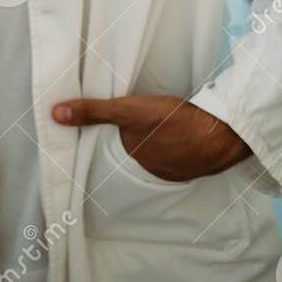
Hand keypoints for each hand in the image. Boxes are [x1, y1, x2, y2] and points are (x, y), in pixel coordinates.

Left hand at [52, 94, 251, 181]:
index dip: (111, 138)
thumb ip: (93, 112)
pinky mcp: (199, 160)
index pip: (115, 148)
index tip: (106, 130)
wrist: (226, 133)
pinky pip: (181, 153)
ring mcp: (180, 168)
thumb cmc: (175, 122)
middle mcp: (155, 170)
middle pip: (137, 152)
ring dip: (156, 143)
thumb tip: (55, 114)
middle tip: (133, 126)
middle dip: (133, 142)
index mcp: (135, 160)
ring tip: (154, 128)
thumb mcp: (129, 111)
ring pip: (160, 154)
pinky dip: (177, 144)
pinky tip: (179, 133)